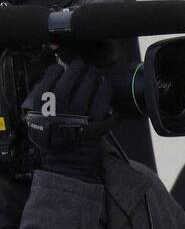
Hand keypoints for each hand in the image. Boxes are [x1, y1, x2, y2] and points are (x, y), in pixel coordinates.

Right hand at [21, 60, 111, 180]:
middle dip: (78, 68)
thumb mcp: (35, 119)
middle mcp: (60, 106)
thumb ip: (39, 101)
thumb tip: (49, 80)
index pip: (51, 76)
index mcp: (42, 104)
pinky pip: (103, 98)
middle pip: (72, 77)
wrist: (66, 161)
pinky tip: (104, 85)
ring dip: (93, 76)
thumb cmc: (52, 140)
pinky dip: (105, 89)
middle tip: (82, 66)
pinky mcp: (96, 119)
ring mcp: (79, 112)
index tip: (63, 68)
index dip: (59, 69)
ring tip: (94, 74)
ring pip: (89, 84)